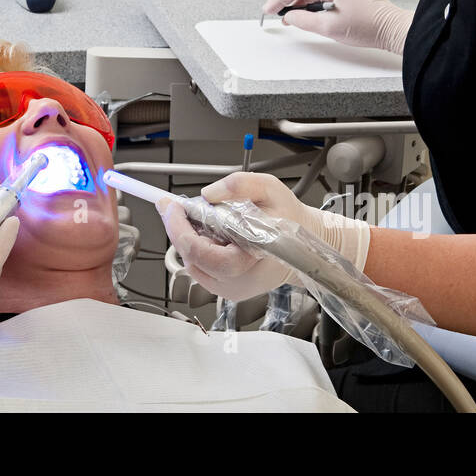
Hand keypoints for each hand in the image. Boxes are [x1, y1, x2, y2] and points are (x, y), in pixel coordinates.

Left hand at [157, 172, 370, 301]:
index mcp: (254, 256)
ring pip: (193, 266)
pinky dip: (196, 250)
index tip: (171, 206)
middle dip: (179, 231)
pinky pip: (201, 270)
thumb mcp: (269, 188)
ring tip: (196, 219)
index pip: (206, 254)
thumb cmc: (290, 220)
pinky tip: (207, 234)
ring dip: (187, 240)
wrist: (305, 246)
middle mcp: (241, 280)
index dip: (181, 230)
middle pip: (194, 260)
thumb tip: (209, 193)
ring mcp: (234, 289)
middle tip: (174, 208)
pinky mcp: (228, 291)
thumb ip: (240, 185)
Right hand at [262, 0, 411, 54]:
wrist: (393, 29)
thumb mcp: (330, 27)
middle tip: (274, 13)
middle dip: (286, 0)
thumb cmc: (370, 26)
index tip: (268, 9)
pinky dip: (310, 5)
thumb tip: (290, 17)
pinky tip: (305, 15)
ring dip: (298, 3)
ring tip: (288, 18)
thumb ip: (304, 21)